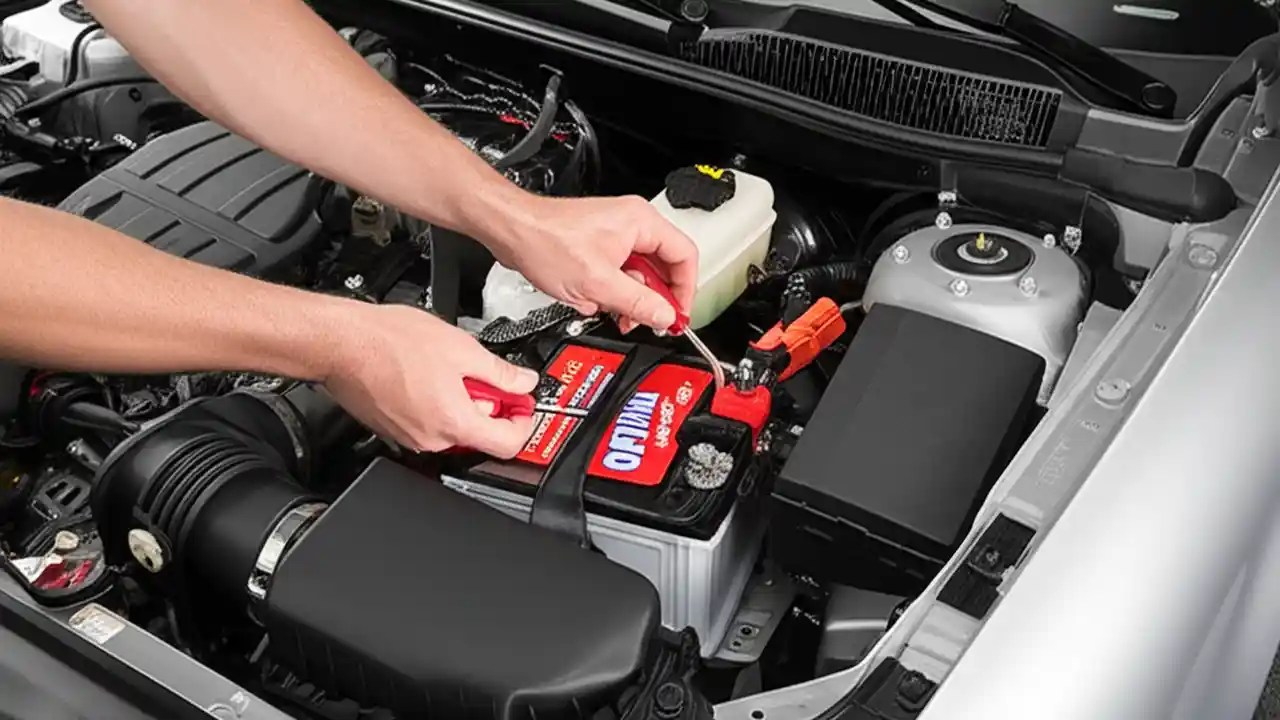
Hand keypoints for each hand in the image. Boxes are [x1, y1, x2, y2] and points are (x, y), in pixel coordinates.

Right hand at [320, 303, 538, 456]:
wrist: (342, 343)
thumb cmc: (390, 343)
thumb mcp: (462, 348)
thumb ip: (500, 372)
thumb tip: (523, 382)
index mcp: (454, 422)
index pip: (509, 444)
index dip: (524, 422)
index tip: (523, 404)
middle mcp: (432, 439)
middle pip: (480, 435)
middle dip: (490, 406)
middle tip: (484, 376)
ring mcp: (410, 438)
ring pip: (453, 428)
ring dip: (462, 403)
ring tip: (449, 369)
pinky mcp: (394, 430)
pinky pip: (428, 424)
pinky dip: (438, 404)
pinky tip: (427, 375)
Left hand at [497, 195, 697, 331]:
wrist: (513, 231)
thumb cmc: (546, 241)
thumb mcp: (599, 283)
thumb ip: (638, 303)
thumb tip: (665, 316)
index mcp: (642, 223)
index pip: (685, 256)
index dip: (685, 289)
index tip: (678, 314)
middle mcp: (632, 224)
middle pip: (662, 267)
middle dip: (651, 298)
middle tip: (645, 319)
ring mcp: (615, 234)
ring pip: (638, 274)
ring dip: (627, 298)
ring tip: (614, 311)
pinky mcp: (598, 244)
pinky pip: (617, 273)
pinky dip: (609, 291)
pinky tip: (593, 299)